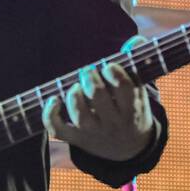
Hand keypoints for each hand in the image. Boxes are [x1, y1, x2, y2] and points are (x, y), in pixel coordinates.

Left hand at [41, 35, 154, 161]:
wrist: (127, 150)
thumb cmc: (130, 109)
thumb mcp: (139, 92)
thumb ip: (137, 64)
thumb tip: (135, 40)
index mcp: (132, 109)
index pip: (126, 89)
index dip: (116, 74)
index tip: (109, 66)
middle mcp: (113, 122)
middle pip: (100, 99)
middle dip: (91, 80)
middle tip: (87, 71)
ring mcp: (94, 132)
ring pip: (80, 115)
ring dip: (74, 96)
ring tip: (75, 86)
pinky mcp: (76, 138)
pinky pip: (58, 130)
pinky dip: (51, 115)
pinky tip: (53, 100)